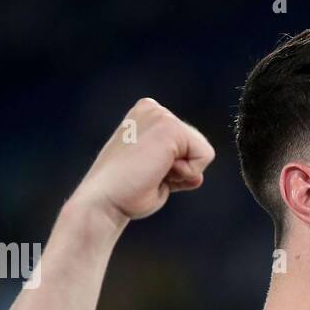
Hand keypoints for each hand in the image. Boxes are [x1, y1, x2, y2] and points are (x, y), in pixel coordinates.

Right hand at [71, 98, 214, 224]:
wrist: (105, 200)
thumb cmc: (125, 195)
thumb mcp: (156, 178)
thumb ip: (178, 171)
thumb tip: (198, 177)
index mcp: (146, 116)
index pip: (186, 144)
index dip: (173, 169)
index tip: (145, 173)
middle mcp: (153, 109)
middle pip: (197, 145)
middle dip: (180, 170)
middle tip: (148, 175)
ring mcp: (160, 115)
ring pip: (203, 150)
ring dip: (183, 172)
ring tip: (152, 173)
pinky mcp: (170, 127)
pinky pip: (205, 156)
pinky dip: (188, 172)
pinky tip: (159, 170)